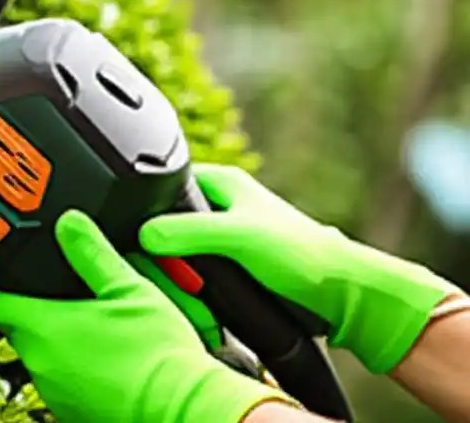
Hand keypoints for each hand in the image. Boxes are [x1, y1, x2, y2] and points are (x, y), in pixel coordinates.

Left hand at [0, 209, 292, 422]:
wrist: (185, 410)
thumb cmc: (159, 356)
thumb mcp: (129, 289)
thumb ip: (92, 253)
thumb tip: (69, 222)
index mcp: (42, 327)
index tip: (0, 272)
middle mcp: (39, 362)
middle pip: (17, 325)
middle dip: (35, 307)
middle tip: (65, 293)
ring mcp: (53, 391)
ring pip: (41, 354)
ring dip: (58, 339)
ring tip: (95, 325)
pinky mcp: (72, 411)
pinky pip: (62, 380)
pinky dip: (76, 366)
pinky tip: (106, 356)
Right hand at [139, 163, 459, 373]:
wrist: (340, 296)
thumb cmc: (301, 255)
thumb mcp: (236, 237)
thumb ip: (187, 231)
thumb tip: (144, 234)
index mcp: (222, 181)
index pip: (165, 181)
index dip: (146, 202)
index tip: (138, 231)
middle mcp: (222, 204)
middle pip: (168, 218)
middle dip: (162, 243)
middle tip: (169, 265)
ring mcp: (226, 234)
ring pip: (180, 247)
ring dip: (179, 266)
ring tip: (190, 281)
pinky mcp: (231, 262)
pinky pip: (195, 270)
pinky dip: (192, 281)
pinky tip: (197, 292)